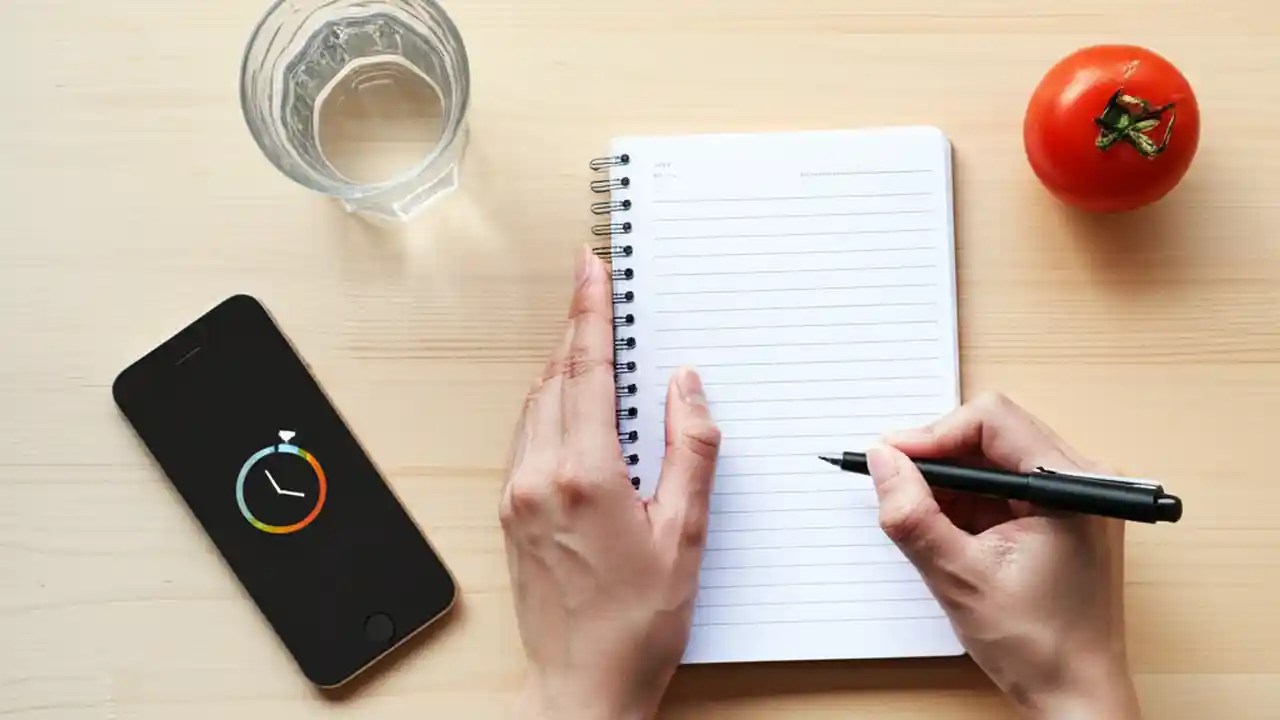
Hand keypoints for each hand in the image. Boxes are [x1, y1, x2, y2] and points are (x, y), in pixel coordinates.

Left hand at [501, 245, 721, 719]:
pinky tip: (569, 406)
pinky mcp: (508, 513)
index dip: (591, 312)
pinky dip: (547, 406)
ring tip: (589, 342)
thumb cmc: (637, 624)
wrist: (580, 684)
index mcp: (584, 476)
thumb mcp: (685, 536)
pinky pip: (524, 437)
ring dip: (561, 367)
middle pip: (556, 379)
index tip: (590, 270)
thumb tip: (685, 388)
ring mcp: (516, 495)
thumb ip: (689, 452)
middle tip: (593, 289)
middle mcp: (538, 477)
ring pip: (535, 405)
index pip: (588, 371)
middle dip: (577, 330)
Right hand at [869, 393, 1140, 719]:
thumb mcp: (959, 578)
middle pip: (992, 432)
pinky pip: (1001, 485)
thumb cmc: (1040, 646)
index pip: (993, 421)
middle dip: (937, 455)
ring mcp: (1072, 497)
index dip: (934, 434)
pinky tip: (944, 528)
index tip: (892, 458)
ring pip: (992, 457)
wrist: (1075, 696)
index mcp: (1073, 487)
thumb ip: (913, 515)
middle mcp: (1082, 481)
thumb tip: (883, 461)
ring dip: (949, 480)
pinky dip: (965, 500)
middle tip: (895, 481)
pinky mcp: (1058, 515)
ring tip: (920, 515)